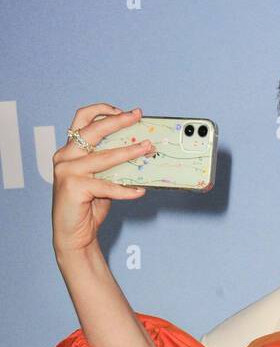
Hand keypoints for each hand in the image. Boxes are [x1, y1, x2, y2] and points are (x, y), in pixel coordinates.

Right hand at [52, 103, 153, 261]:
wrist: (73, 235)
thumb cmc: (87, 207)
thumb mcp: (100, 180)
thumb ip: (110, 166)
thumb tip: (138, 151)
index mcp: (69, 151)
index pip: (82, 119)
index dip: (102, 110)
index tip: (124, 111)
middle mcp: (64, 157)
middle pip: (93, 130)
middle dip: (118, 121)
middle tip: (137, 117)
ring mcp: (66, 171)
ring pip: (104, 157)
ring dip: (129, 152)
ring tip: (147, 149)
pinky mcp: (73, 187)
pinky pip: (107, 186)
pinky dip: (126, 190)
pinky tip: (140, 191)